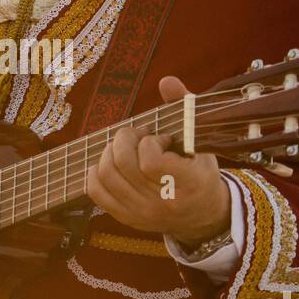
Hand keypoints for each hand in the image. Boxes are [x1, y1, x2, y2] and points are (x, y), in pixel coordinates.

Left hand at [86, 75, 230, 244]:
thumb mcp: (201, 140)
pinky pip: (96, 192)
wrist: (202, 214)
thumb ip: (184, 108)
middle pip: (124, 165)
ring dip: (110, 152)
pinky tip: (110, 162)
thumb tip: (166, 80)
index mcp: (190, 184)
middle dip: (125, 139)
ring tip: (125, 148)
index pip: (151, 161)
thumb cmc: (200, 171)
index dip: (149, 142)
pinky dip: (96, 172)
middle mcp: (164, 203)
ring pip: (107, 175)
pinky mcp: (127, 218)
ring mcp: (143, 213)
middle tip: (137, 136)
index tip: (161, 139)